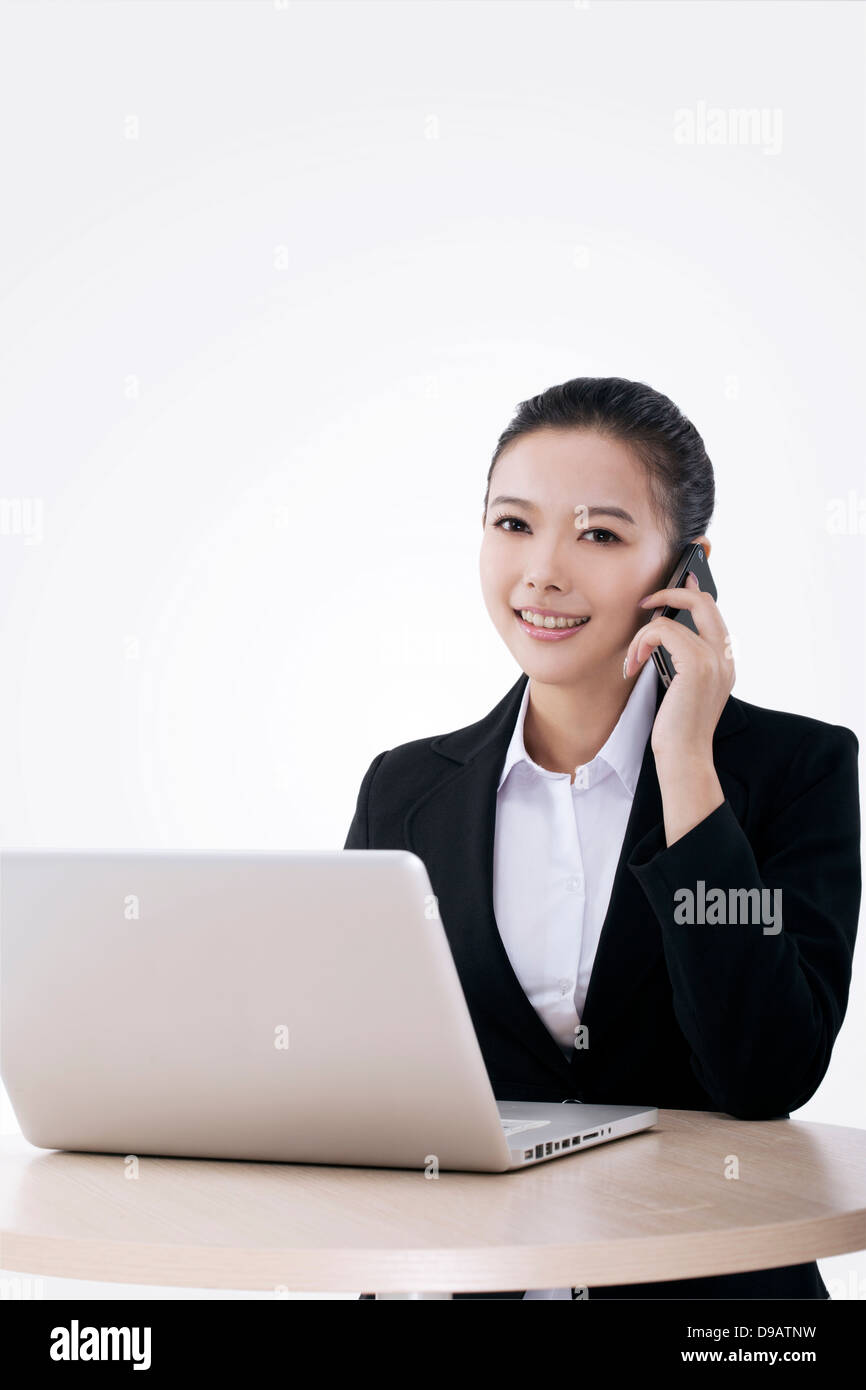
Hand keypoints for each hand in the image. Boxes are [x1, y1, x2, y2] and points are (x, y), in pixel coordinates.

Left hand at [624, 571, 734, 764]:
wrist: (684, 758)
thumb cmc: (677, 729)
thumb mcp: (681, 688)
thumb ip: (681, 660)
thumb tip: (661, 631)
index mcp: (724, 662)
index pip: (713, 612)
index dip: (693, 592)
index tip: (676, 582)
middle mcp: (725, 657)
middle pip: (704, 601)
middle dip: (672, 592)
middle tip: (646, 602)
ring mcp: (714, 660)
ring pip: (672, 618)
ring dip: (643, 634)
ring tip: (634, 657)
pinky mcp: (697, 666)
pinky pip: (663, 631)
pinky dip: (642, 642)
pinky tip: (633, 663)